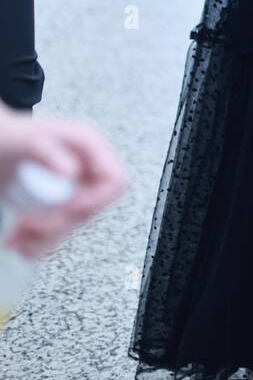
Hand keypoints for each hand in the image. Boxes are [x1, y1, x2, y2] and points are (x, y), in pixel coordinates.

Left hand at [0, 109, 128, 259]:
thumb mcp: (28, 140)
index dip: (96, 200)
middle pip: (90, 211)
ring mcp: (75, 188)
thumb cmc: (8, 136)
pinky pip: (58, 234)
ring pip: (72, 228)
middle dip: (56, 224)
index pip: (115, 181)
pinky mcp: (60, 205)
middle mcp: (86, 168)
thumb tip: (72, 172)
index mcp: (88, 147)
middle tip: (23, 223)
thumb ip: (51, 152)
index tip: (66, 207)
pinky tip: (17, 239)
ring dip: (41, 239)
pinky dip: (36, 244)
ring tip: (14, 236)